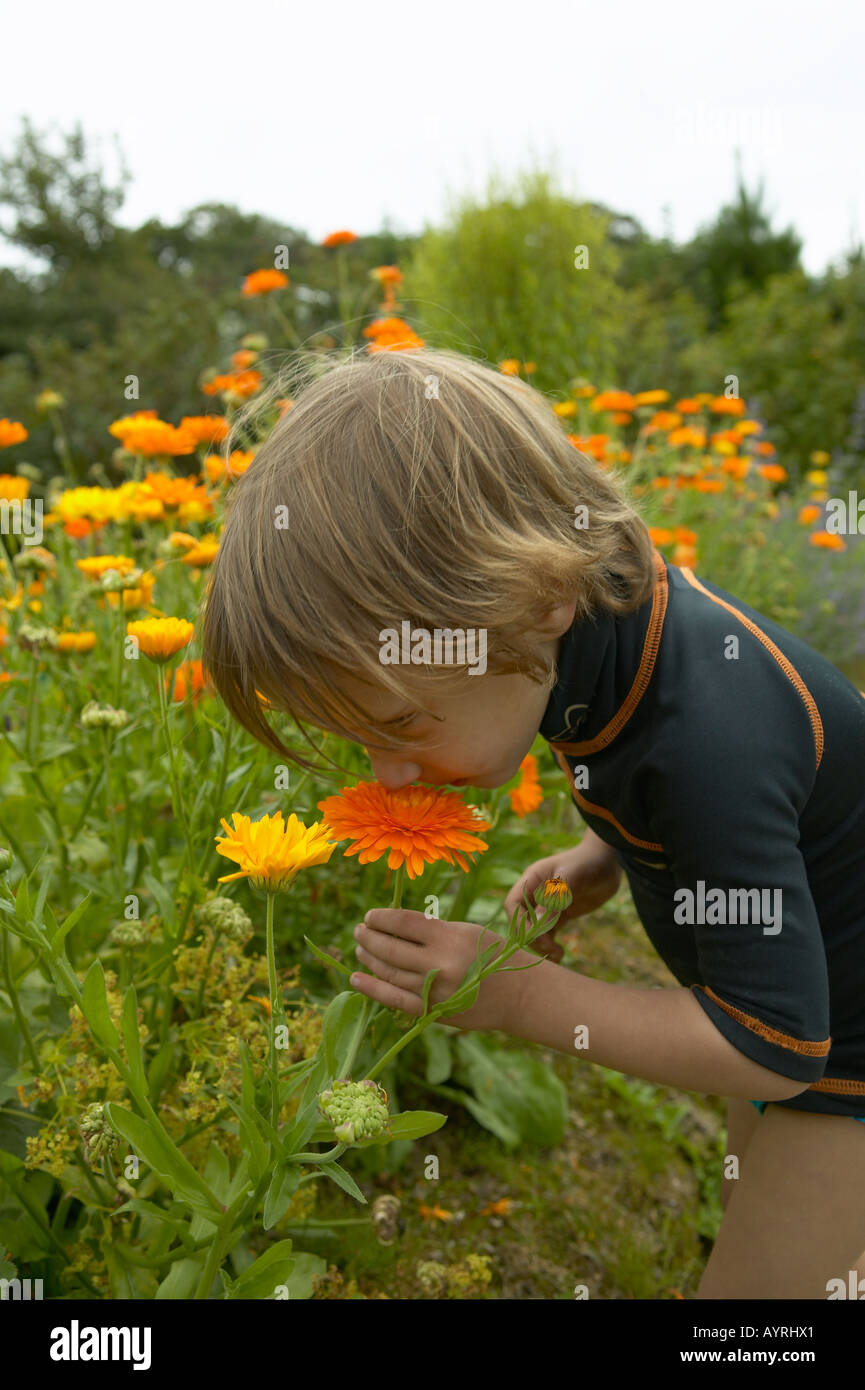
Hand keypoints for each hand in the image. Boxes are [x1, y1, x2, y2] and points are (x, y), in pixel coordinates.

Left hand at [350, 908, 537, 1032]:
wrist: (518, 994)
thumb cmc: (490, 954)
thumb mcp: (464, 931)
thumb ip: (430, 930)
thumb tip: (390, 925)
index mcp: (449, 937)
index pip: (403, 922)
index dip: (380, 918)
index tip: (369, 915)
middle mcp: (440, 963)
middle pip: (390, 948)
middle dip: (368, 937)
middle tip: (358, 930)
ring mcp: (435, 990)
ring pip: (389, 972)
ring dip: (369, 959)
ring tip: (360, 949)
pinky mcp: (433, 1011)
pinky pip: (395, 999)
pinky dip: (372, 988)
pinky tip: (356, 979)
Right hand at [503, 837, 622, 963]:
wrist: (609, 862)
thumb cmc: (587, 862)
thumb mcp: (571, 877)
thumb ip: (555, 897)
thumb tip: (539, 922)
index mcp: (531, 880)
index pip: (513, 904)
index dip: (518, 921)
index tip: (533, 935)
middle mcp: (535, 894)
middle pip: (522, 921)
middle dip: (531, 937)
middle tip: (548, 949)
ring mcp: (547, 905)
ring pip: (535, 930)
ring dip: (541, 945)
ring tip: (557, 954)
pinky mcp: (560, 914)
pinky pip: (549, 933)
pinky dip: (551, 945)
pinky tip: (560, 953)